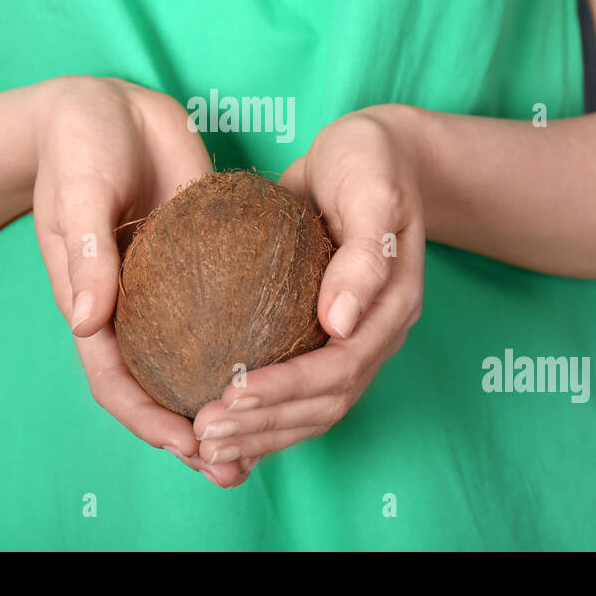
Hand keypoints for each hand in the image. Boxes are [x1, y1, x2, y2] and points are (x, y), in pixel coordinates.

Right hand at [30, 76, 246, 486]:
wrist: (106, 103)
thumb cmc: (76, 145)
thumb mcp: (78, 191)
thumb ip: (85, 250)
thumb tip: (86, 320)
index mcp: (93, 303)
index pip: (113, 378)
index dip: (144, 418)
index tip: (185, 444)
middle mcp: (133, 306)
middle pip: (160, 386)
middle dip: (193, 433)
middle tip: (235, 470)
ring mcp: (171, 287)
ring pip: (199, 359)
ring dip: (230, 399)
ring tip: (274, 434)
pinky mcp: (206, 257)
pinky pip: (231, 310)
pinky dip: (253, 341)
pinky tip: (296, 356)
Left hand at [191, 106, 426, 473]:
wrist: (370, 154)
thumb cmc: (370, 163)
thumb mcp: (372, 193)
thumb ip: (364, 256)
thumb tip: (339, 324)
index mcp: (391, 307)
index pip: (340, 368)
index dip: (286, 389)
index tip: (230, 395)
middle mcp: (373, 334)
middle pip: (324, 403)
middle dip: (265, 425)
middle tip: (204, 431)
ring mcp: (350, 339)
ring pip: (310, 408)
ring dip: (260, 432)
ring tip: (205, 441)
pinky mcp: (321, 334)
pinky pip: (294, 386)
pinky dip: (260, 414)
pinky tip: (221, 423)